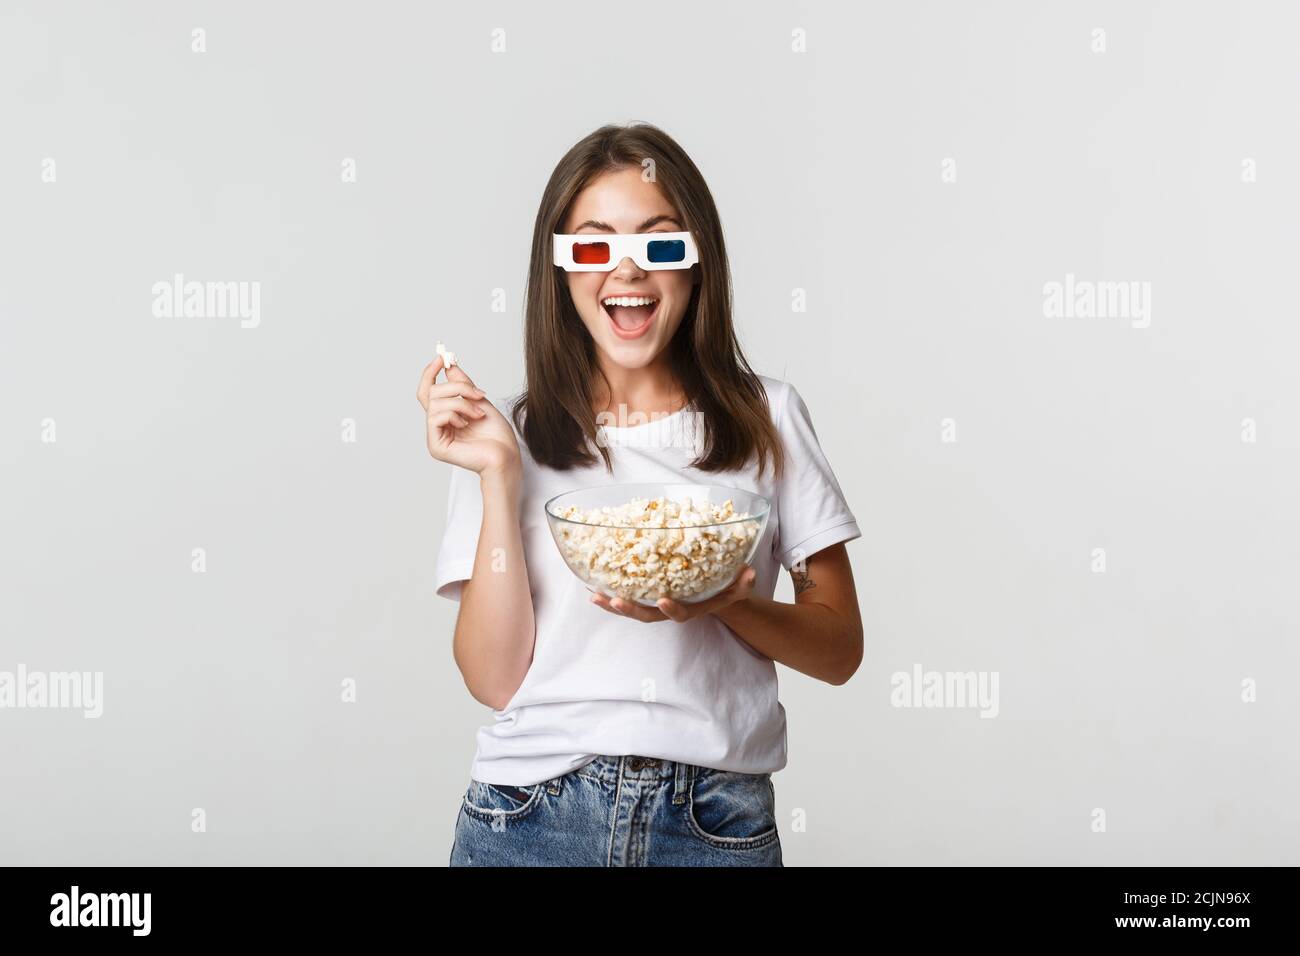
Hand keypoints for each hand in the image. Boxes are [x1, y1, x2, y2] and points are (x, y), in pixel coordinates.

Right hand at [416, 354, 520, 474]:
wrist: (507, 456)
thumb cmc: (497, 435)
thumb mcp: (479, 401)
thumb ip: (462, 385)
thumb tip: (449, 365)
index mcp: (446, 416)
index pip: (428, 391)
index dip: (431, 373)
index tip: (442, 358)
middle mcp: (437, 426)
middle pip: (432, 392)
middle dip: (457, 388)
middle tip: (478, 394)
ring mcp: (435, 436)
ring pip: (436, 403)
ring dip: (462, 403)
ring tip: (479, 414)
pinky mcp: (436, 446)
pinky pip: (436, 417)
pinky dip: (455, 415)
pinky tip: (467, 425)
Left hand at [588, 565, 756, 622]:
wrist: (715, 596)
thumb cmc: (726, 589)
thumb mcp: (739, 586)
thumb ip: (743, 583)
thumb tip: (749, 573)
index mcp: (692, 609)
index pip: (681, 614)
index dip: (671, 609)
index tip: (662, 600)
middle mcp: (671, 610)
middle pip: (648, 616)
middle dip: (630, 610)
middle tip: (615, 600)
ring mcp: (657, 606)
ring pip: (632, 610)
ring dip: (613, 605)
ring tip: (595, 596)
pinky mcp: (647, 598)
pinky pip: (628, 599)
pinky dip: (611, 596)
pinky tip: (594, 588)